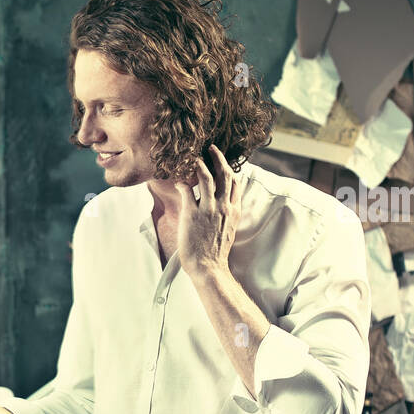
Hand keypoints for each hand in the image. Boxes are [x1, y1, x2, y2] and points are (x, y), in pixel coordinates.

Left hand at [175, 143, 241, 275]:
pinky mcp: (192, 214)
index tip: (223, 160)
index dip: (230, 168)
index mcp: (233, 210)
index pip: (236, 183)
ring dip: (200, 164)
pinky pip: (187, 191)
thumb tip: (225, 205)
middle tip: (211, 147)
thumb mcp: (229, 230)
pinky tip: (177, 181)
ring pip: (206, 178)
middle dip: (218, 157)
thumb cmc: (216, 252)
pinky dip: (182, 183)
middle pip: (224, 174)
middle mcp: (223, 206)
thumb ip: (228, 214)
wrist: (209, 266)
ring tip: (193, 157)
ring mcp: (208, 209)